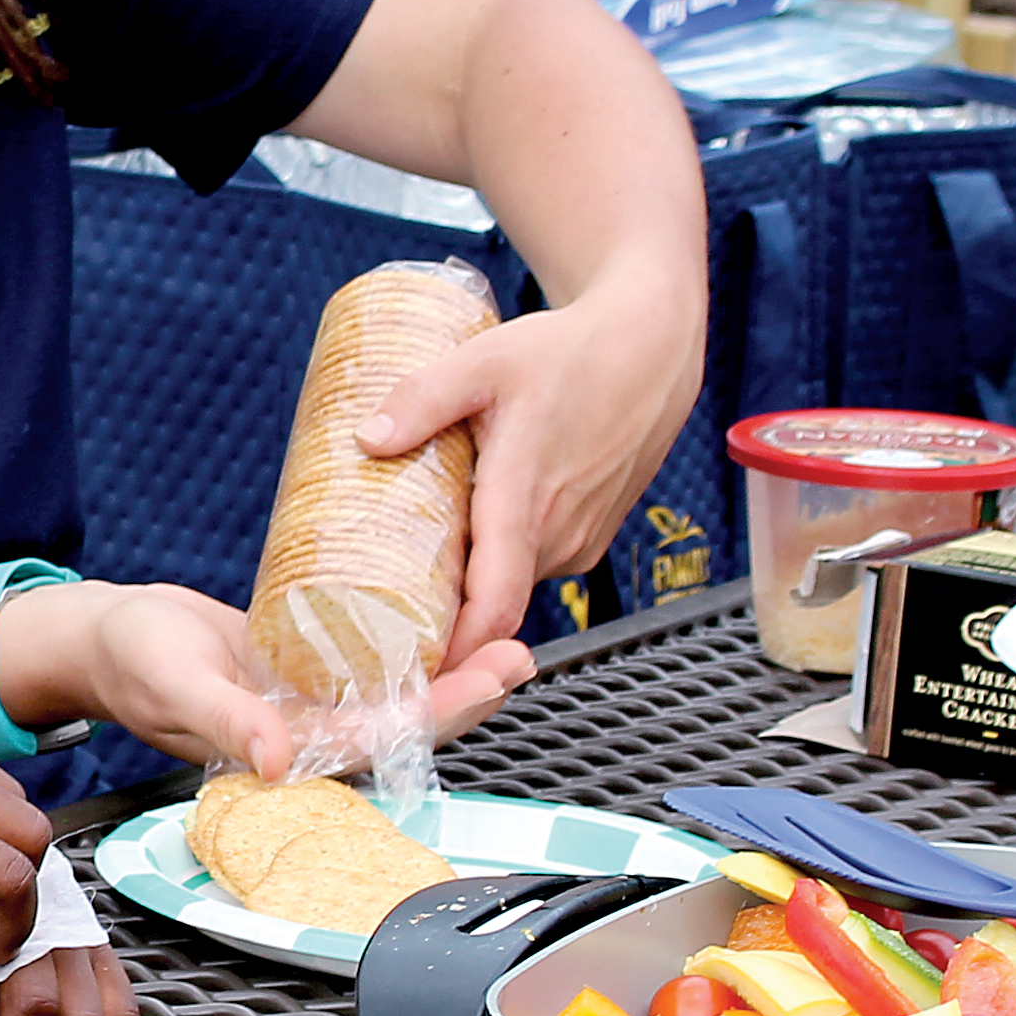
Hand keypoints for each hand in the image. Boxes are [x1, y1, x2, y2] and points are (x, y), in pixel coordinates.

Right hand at [24, 581, 535, 779]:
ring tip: (507, 632)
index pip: (385, 739)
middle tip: (522, 650)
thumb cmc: (130, 663)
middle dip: (471, 690)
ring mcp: (313, 697)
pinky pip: (373, 657)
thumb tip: (276, 759)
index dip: (444, 714)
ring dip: (455, 666)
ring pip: (401, 689)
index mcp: (290, 750)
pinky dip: (415, 639)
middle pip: (409, 718)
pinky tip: (450, 611)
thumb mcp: (176, 684)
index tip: (490, 679)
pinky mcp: (308, 662)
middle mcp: (313, 730)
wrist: (106, 638)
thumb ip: (225, 722)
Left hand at [355, 269, 705, 664]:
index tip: (407, 665)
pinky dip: (502, 557)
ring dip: (472, 578)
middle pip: (491, 601)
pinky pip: (535, 563)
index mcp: (526, 501)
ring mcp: (580, 541)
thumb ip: (421, 399)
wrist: (649, 350)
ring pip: (513, 582)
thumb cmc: (569, 353)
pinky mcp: (591, 536)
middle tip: (379, 605)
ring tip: (416, 553)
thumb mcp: (483, 362)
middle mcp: (559, 534)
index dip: (452, 649)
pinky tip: (470, 526)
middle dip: (442, 612)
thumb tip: (365, 438)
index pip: (493, 608)